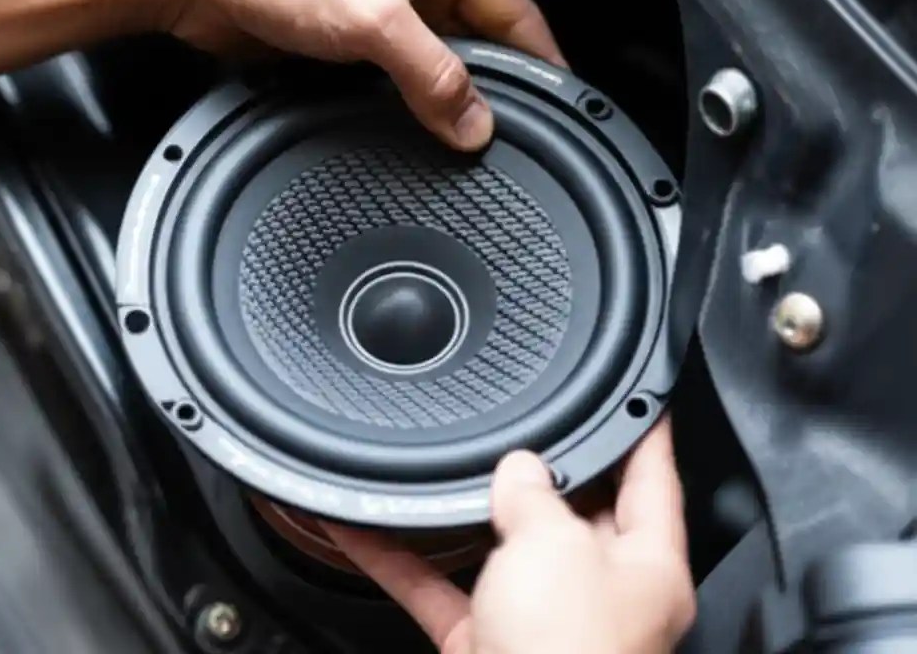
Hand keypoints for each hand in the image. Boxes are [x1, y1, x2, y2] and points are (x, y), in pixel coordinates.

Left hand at [167, 0, 563, 150]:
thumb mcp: (377, 20)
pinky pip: (384, 74)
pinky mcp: (338, 32)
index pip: (515, 12)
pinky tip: (401, 128)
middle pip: (472, 40)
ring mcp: (375, 3)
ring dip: (436, 99)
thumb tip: (474, 121)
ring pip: (426, 62)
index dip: (541, 59)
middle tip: (501, 136)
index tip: (560, 103)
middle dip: (486, 88)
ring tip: (452, 140)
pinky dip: (396, 101)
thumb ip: (435, 76)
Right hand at [324, 420, 695, 653]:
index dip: (643, 427)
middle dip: (538, 470)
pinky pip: (441, 588)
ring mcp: (543, 621)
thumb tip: (521, 469)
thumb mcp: (557, 548)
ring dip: (462, 512)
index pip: (653, 477)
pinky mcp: (490, 645)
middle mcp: (600, 592)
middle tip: (512, 422)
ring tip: (437, 464)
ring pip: (500, 548)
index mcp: (648, 566)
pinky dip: (402, 560)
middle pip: (573, 510)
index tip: (635, 389)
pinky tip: (364, 530)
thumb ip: (537, 496)